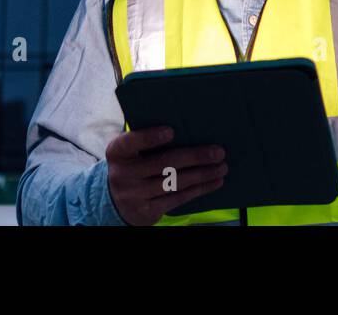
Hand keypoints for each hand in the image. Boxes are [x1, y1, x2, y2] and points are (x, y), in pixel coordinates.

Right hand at [105, 126, 227, 225]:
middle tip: (218, 152)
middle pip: (163, 163)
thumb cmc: (132, 164)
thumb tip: (189, 126)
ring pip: (174, 182)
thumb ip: (146, 140)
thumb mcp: (130, 151)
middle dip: (195, 157)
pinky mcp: (147, 211)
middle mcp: (123, 174)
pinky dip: (199, 189)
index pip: (130, 142)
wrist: (115, 201)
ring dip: (202, 175)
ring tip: (221, 167)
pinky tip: (214, 182)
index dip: (150, 137)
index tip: (172, 131)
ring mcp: (135, 195)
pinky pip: (177, 198)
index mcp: (117, 152)